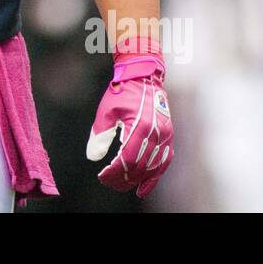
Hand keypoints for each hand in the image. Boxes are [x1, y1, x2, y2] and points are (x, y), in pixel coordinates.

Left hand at [87, 37, 173, 197]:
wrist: (144, 76)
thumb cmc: (123, 91)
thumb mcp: (106, 111)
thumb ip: (100, 135)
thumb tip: (93, 157)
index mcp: (141, 125)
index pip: (127, 158)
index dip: (115, 172)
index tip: (102, 176)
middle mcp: (157, 133)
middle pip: (140, 166)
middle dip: (123, 178)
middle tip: (109, 183)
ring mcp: (166, 135)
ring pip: (153, 167)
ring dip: (137, 180)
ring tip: (122, 186)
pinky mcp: (169, 136)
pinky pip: (164, 161)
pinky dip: (154, 176)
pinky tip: (143, 187)